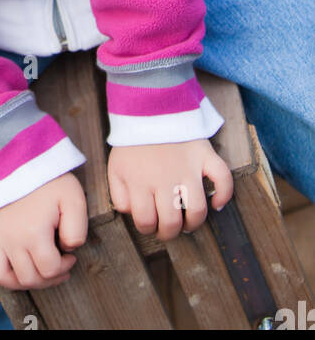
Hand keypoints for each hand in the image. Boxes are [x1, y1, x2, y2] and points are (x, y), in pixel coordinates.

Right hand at [0, 171, 87, 290]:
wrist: (20, 158)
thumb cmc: (49, 180)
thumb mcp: (73, 199)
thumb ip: (77, 229)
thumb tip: (68, 250)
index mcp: (34, 233)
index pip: (49, 270)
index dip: (64, 267)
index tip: (70, 255)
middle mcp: (10, 239)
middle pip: (28, 278)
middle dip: (47, 277)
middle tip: (57, 265)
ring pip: (1, 276)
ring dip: (18, 282)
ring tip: (32, 274)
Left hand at [107, 139, 233, 240]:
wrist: (146, 107)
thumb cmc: (131, 142)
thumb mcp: (115, 169)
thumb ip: (119, 196)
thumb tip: (133, 214)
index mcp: (139, 182)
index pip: (146, 222)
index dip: (147, 229)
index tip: (149, 224)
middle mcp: (164, 180)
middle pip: (172, 222)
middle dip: (169, 232)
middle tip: (168, 228)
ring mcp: (187, 168)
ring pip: (197, 210)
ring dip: (194, 222)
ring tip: (188, 222)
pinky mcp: (204, 155)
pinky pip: (223, 179)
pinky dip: (224, 195)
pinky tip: (217, 204)